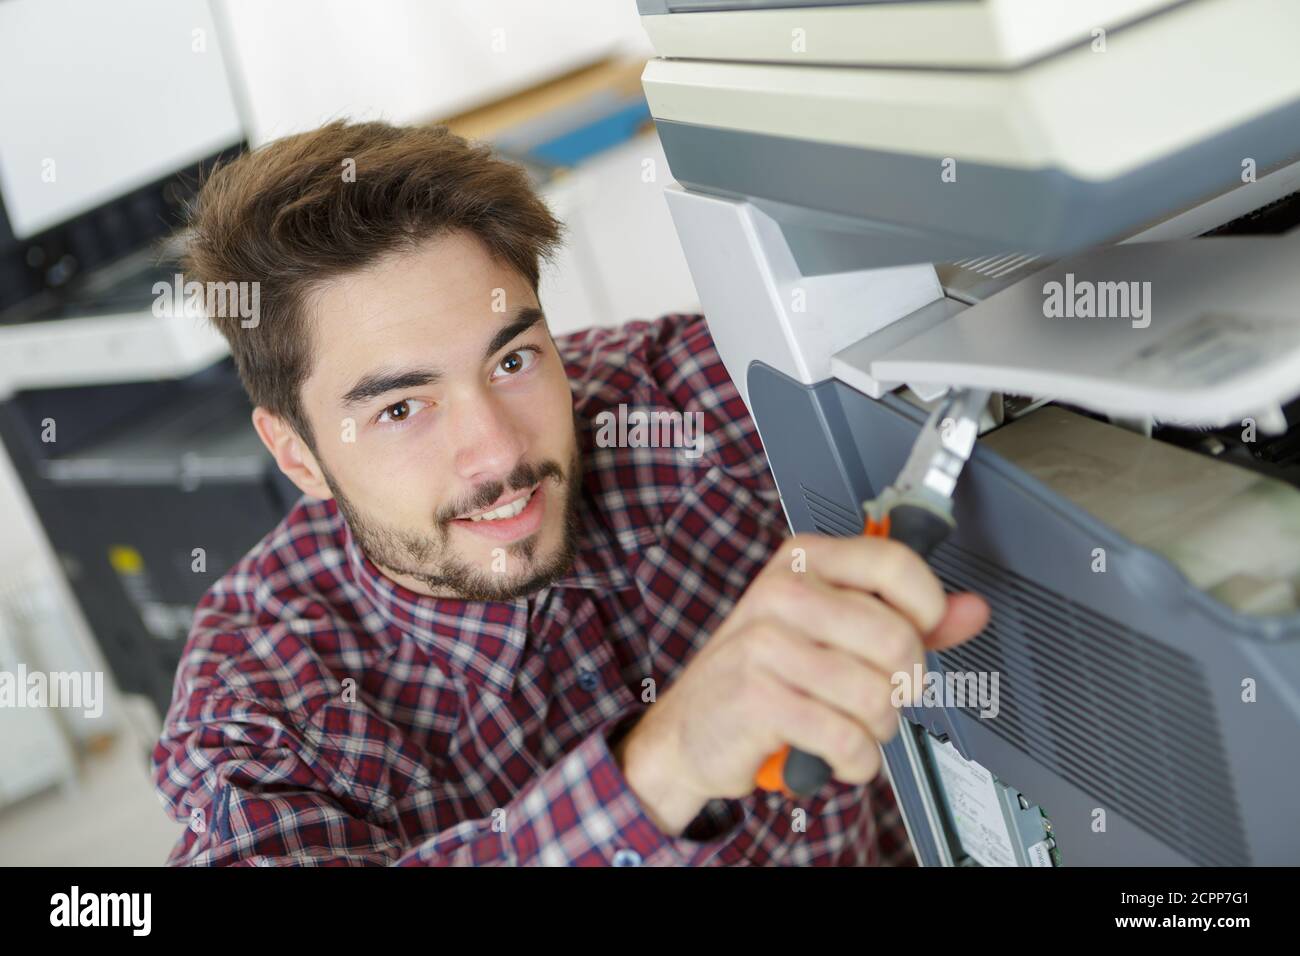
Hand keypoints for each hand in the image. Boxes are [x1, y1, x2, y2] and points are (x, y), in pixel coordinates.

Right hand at [614, 533, 988, 833]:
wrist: (689, 727)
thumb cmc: (763, 673)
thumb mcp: (829, 630)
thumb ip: (905, 617)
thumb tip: (971, 609)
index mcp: (805, 560)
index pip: (895, 563)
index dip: (928, 608)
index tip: (922, 633)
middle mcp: (782, 592)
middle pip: (897, 638)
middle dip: (903, 686)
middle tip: (878, 694)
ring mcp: (765, 644)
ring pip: (877, 696)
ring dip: (878, 730)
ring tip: (851, 725)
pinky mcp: (759, 699)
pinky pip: (847, 738)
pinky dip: (855, 761)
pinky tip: (838, 753)